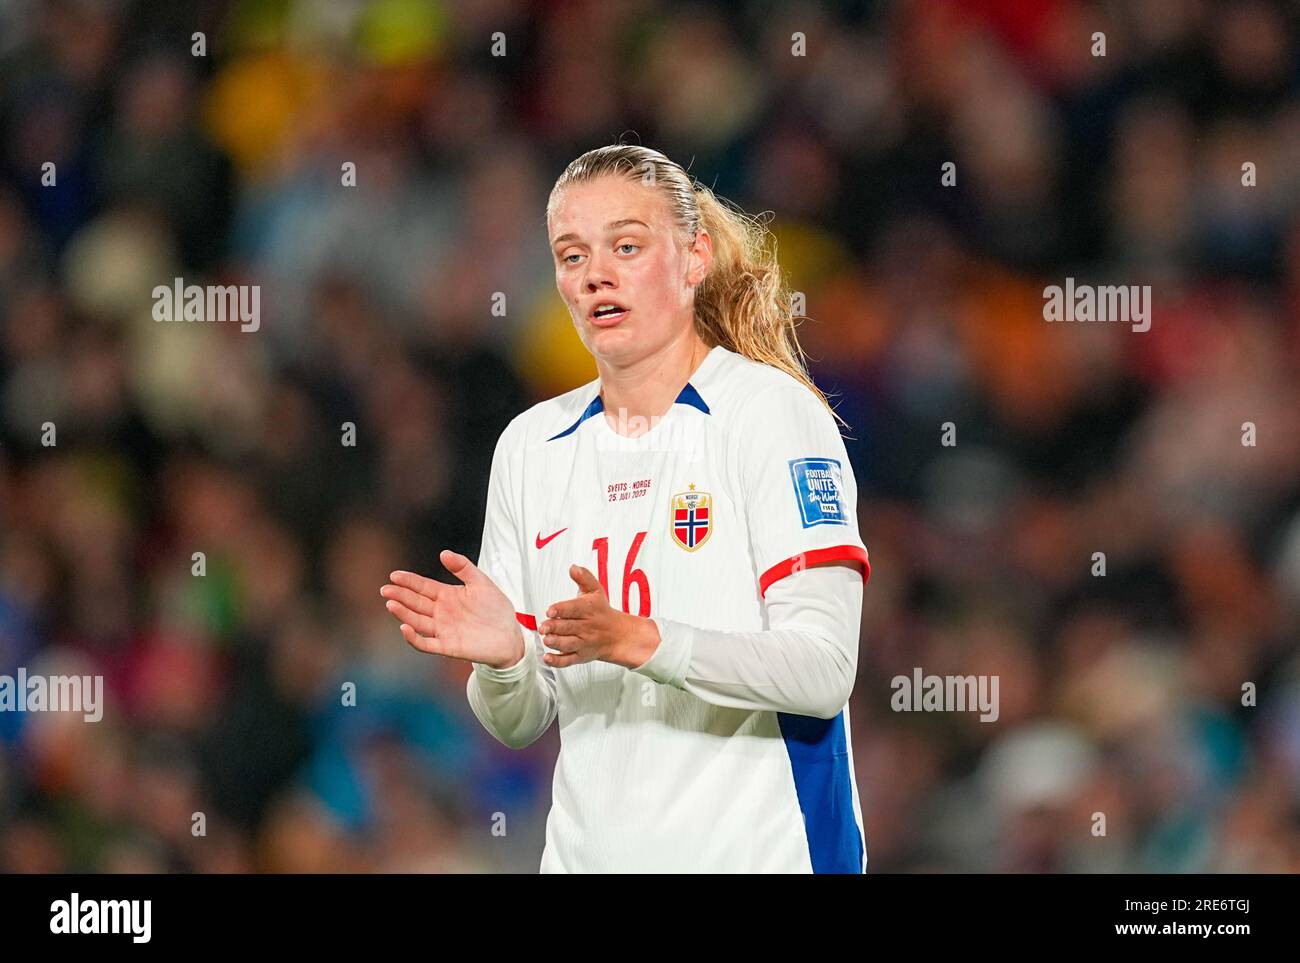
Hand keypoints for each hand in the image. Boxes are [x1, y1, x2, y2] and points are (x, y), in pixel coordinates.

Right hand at [380, 550, 524, 669]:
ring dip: (403, 614)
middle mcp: (441, 613)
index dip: (409, 581)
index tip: (395, 575)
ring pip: (417, 621)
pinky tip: (404, 628)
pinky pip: (426, 643)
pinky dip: (414, 638)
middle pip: (416, 603)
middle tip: (386, 589)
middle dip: (400, 596)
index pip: (423, 587)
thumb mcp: (481, 582)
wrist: (511, 635)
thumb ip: (463, 567)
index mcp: (447, 596)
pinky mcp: (447, 646)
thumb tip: (443, 553)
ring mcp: (442, 630)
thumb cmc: (496, 609)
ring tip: (391, 604)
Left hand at [537, 565, 659, 668]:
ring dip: (556, 643)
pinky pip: (569, 660)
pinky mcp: (581, 656)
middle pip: (569, 627)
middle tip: (543, 626)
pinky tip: (548, 657)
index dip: (561, 609)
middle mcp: (586, 627)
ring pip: (569, 644)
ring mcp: (584, 643)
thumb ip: (584, 578)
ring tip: (547, 640)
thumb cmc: (602, 611)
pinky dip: (558, 661)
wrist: (618, 635)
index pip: (574, 608)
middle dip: (554, 627)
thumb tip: (573, 567)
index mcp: (588, 609)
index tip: (550, 610)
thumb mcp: (595, 591)